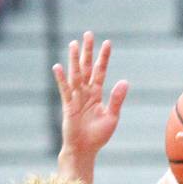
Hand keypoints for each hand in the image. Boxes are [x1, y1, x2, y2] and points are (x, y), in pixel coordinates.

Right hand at [55, 32, 128, 170]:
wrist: (85, 150)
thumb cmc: (98, 136)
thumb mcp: (112, 117)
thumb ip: (117, 99)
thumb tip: (124, 81)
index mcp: (97, 94)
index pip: (100, 71)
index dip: (103, 57)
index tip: (107, 42)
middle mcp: (85, 93)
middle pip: (86, 68)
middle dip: (88, 51)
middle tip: (88, 34)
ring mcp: (76, 98)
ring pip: (75, 75)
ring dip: (75, 60)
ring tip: (74, 44)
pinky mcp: (68, 106)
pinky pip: (65, 90)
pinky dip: (61, 79)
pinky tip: (58, 67)